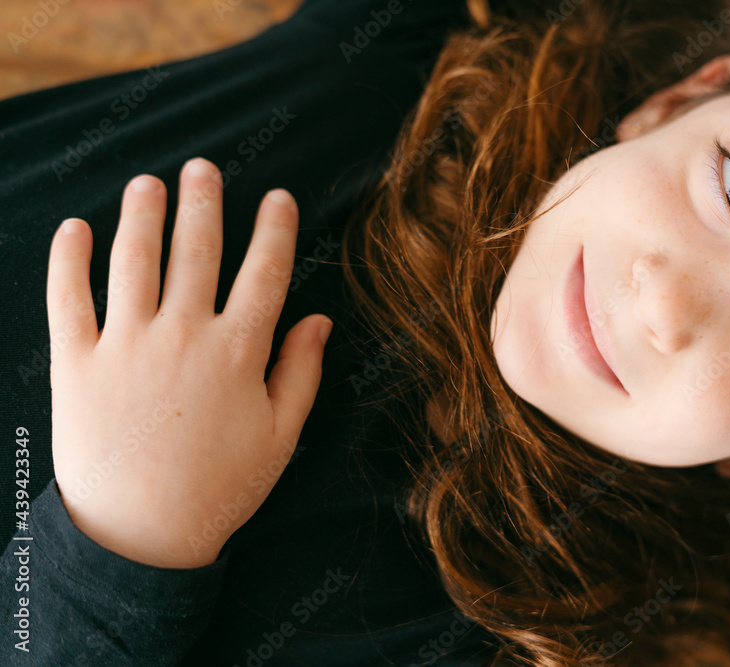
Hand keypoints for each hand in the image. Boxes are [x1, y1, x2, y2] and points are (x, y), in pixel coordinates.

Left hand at [46, 158, 332, 567]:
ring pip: (133, 261)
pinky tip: (74, 229)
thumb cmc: (220, 488)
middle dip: (203, 202)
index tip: (278, 196)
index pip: (264, 273)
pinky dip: (68, 260)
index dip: (275, 229)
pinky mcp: (77, 363)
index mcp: (237, 352)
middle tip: (203, 168)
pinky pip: (68, 299)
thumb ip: (301, 372)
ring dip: (140, 214)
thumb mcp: (280, 436)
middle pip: (197, 251)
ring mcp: (126, 344)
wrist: (140, 537)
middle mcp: (183, 335)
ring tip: (146, 183)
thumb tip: (319, 321)